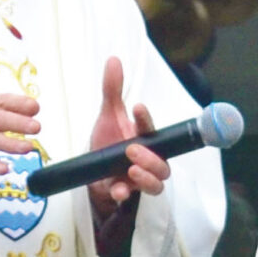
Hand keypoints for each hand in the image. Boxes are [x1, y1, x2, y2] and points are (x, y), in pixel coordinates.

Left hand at [86, 56, 167, 218]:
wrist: (93, 170)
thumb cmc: (107, 141)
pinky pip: (134, 197)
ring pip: (157, 182)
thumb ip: (112, 89)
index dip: (146, 118)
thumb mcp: (108, 115)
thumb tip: (114, 59)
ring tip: (131, 169)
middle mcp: (147, 159)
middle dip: (151, 157)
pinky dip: (126, 193)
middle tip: (132, 149)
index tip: (138, 107)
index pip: (151, 128)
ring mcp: (139, 177)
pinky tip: (118, 190)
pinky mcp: (126, 191)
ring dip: (147, 176)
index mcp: (144, 137)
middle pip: (163, 163)